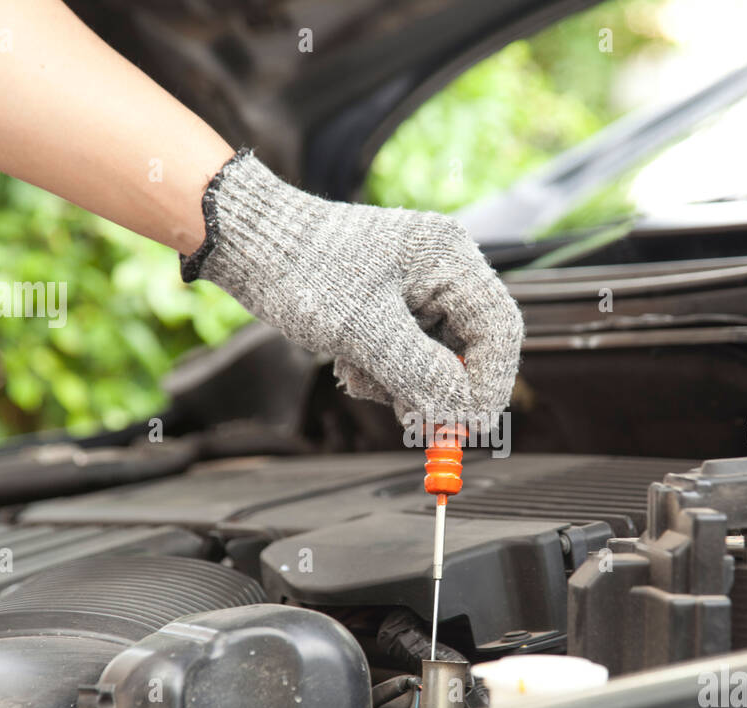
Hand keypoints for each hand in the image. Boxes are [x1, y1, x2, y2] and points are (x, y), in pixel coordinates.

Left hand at [182, 151, 522, 421]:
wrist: (247, 243)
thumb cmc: (301, 271)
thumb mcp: (362, 331)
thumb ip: (418, 374)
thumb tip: (460, 414)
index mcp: (449, 258)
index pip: (499, 330)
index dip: (490, 383)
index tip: (467, 425)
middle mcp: (443, 269)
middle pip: (471, 349)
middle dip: (438, 387)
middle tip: (412, 422)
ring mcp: (418, 286)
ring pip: (437, 358)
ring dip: (401, 382)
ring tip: (357, 374)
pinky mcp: (393, 303)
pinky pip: (408, 353)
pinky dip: (383, 371)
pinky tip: (349, 364)